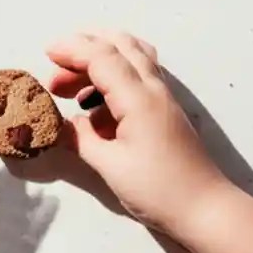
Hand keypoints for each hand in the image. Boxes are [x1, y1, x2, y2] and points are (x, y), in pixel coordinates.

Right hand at [46, 30, 228, 233]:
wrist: (205, 209)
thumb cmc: (158, 190)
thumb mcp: (110, 167)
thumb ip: (82, 140)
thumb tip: (62, 125)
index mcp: (138, 98)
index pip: (102, 56)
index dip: (72, 49)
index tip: (46, 54)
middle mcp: (153, 88)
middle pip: (120, 44)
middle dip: (84, 47)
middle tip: (57, 70)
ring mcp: (163, 97)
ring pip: (132, 56)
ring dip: (100, 61)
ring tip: (71, 90)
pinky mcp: (166, 110)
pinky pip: (139, 77)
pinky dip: (114, 78)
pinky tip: (96, 110)